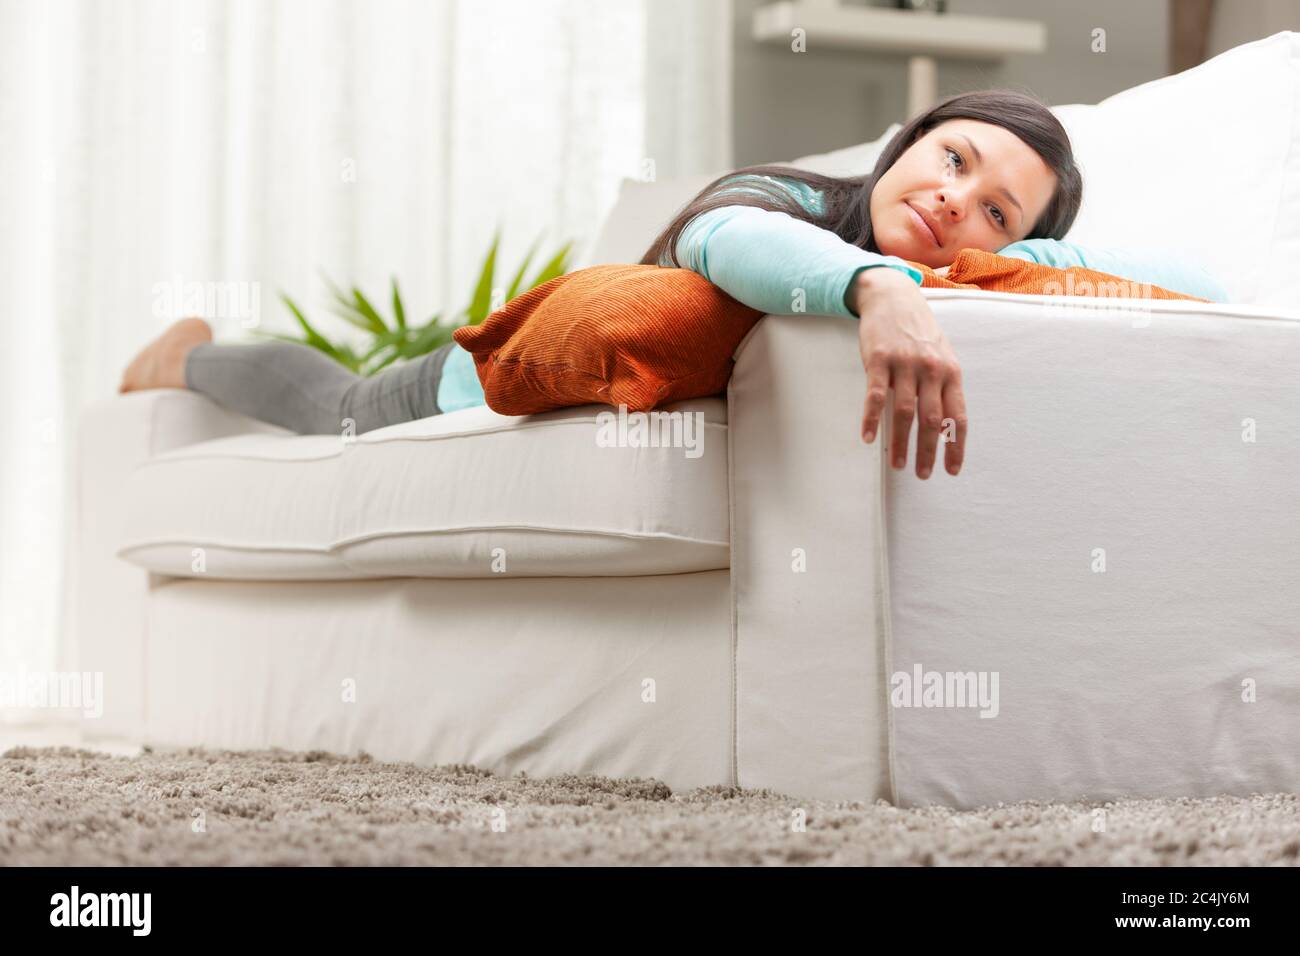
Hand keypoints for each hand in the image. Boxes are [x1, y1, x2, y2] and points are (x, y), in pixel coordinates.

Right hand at [851, 268, 966, 477]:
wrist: (893, 297)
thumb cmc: (918, 331)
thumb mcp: (940, 355)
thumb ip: (943, 387)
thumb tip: (944, 426)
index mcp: (951, 372)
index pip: (958, 416)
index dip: (955, 446)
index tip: (951, 470)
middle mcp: (931, 369)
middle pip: (932, 420)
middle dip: (928, 452)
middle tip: (922, 474)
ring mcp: (905, 364)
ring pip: (905, 412)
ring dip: (901, 443)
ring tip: (897, 465)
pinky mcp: (879, 360)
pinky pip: (875, 396)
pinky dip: (871, 419)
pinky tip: (868, 437)